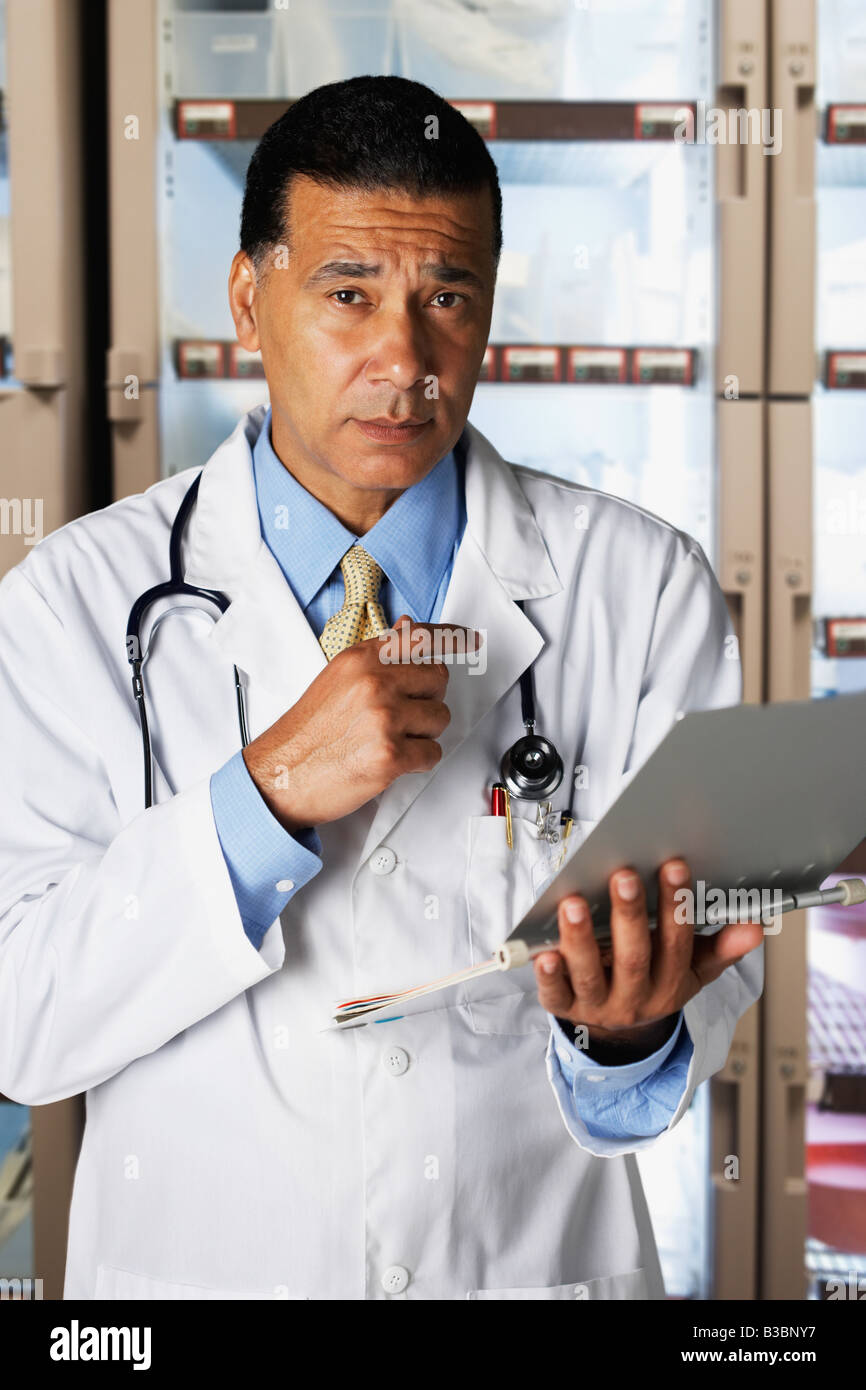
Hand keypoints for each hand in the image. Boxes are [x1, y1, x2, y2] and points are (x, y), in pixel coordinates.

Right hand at [242, 615, 479, 833]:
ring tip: (388, 739)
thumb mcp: (337, 679)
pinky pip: (432, 753)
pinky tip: (390, 760)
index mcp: (361, 659)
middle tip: (402, 715)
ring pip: (440, 718)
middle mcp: (374, 683)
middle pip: (438, 680)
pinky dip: (417, 761)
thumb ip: (376, 656)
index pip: (420, 638)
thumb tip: (408, 630)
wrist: (280, 775)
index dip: (452, 637)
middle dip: (426, 699)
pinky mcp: (390, 755)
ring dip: (422, 733)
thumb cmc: (307, 733)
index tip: (470, 640)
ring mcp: (383, 718)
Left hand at [533, 858, 762, 1058]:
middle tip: (623, 877)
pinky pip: (555, 995)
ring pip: (589, 974)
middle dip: (629, 916)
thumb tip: (755, 928)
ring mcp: (597, 1004)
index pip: (677, 945)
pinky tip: (544, 953)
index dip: (676, 908)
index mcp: (669, 985)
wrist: (619, 1030)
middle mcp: (635, 997)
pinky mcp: (564, 1007)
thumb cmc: (656, 982)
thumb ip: (721, 948)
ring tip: (573, 904)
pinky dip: (549, 976)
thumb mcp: (693, 972)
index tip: (673, 866)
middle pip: (633, 958)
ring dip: (580, 939)